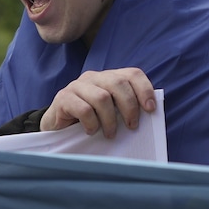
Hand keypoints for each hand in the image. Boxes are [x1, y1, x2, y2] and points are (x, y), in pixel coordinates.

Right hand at [41, 69, 155, 136]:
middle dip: (129, 106)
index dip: (144, 89)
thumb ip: (126, 109)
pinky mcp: (63, 98)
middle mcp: (94, 77)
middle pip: (118, 83)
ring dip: (110, 120)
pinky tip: (91, 131)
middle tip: (131, 126)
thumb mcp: (112, 113)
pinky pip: (84, 109)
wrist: (58, 129)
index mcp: (109, 78)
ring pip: (102, 97)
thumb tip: (150, 113)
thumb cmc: (90, 122)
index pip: (132, 74)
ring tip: (110, 134)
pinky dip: (92, 123)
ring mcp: (77, 86)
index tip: (150, 109)